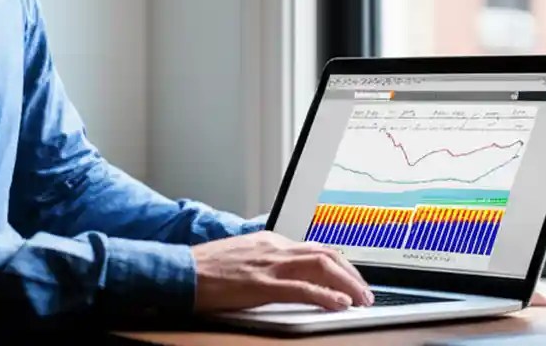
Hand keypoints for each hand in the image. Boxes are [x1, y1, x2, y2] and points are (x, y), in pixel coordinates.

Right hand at [190, 231, 373, 311]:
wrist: (179, 271)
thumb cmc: (204, 269)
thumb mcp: (241, 257)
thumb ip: (265, 261)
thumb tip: (284, 274)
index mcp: (269, 242)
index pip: (315, 248)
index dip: (339, 264)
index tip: (351, 279)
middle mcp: (274, 248)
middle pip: (325, 254)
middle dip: (351, 274)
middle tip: (365, 293)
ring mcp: (269, 265)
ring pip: (321, 266)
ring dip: (347, 284)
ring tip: (362, 300)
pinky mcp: (261, 285)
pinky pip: (302, 289)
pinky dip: (325, 295)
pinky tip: (339, 304)